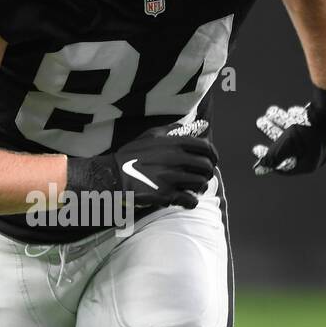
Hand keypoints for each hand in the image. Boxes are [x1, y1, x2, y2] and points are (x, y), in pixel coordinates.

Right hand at [67, 119, 216, 210]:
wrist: (113, 175)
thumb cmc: (132, 154)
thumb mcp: (152, 135)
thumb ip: (176, 129)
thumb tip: (200, 125)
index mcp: (174, 143)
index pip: (206, 148)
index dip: (213, 156)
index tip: (211, 161)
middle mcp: (175, 159)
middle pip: (206, 168)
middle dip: (207, 174)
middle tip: (201, 177)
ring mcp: (171, 178)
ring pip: (200, 184)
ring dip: (200, 188)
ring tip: (193, 189)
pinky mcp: (166, 195)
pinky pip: (190, 200)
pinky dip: (191, 201)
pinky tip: (186, 200)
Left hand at [253, 92, 325, 175]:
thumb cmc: (310, 133)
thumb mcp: (287, 146)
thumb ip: (273, 157)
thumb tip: (260, 167)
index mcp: (308, 164)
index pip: (284, 166)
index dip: (268, 158)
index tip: (257, 149)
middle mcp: (314, 154)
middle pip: (288, 145)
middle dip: (272, 132)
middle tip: (261, 122)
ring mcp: (319, 140)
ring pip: (295, 131)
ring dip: (280, 121)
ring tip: (269, 112)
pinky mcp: (322, 127)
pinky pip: (305, 124)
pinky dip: (295, 118)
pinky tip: (290, 111)